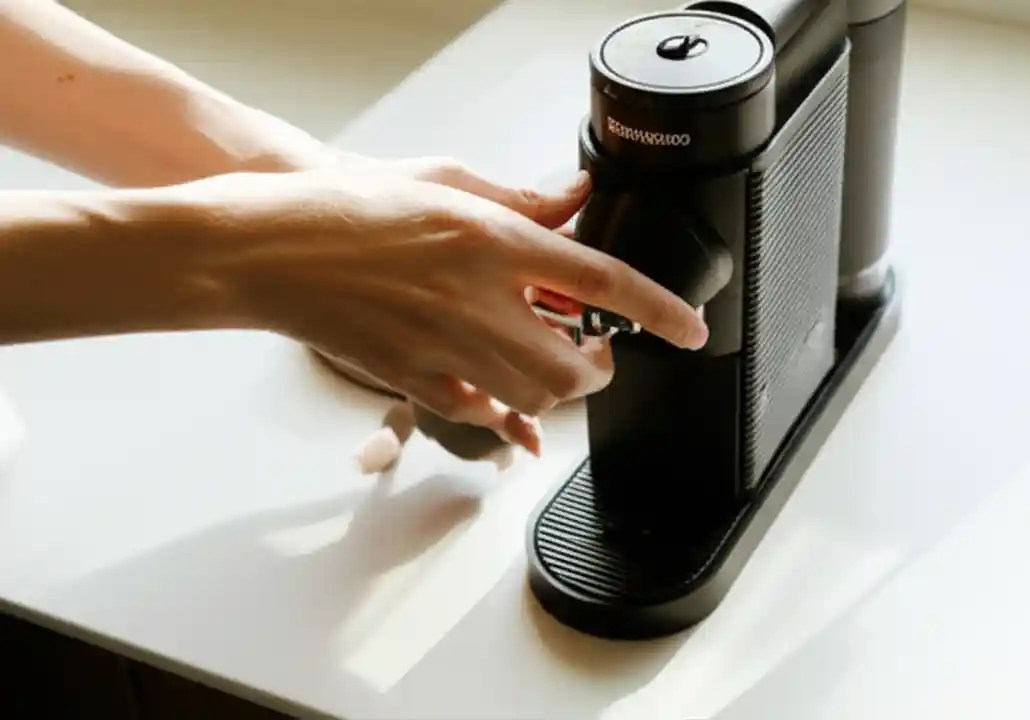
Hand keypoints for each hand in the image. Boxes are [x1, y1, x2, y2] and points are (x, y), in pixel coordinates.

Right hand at [166, 160, 707, 451]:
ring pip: (536, 397)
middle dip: (600, 367)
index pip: (602, 283)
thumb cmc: (355, 207)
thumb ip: (523, 201)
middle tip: (598, 353)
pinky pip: (484, 416)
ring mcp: (446, 348)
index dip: (660, 312)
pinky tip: (513, 414)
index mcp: (494, 241)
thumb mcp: (449, 182)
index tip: (691, 330)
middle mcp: (478, 300)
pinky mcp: (416, 379)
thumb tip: (576, 198)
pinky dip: (510, 419)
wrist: (274, 250)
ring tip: (551, 366)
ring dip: (559, 390)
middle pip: (576, 363)